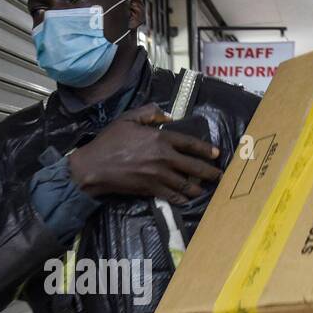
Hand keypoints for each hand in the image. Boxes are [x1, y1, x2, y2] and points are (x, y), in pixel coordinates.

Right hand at [68, 103, 221, 203]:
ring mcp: (158, 176)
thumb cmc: (110, 141)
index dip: (205, 149)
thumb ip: (149, 112)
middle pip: (193, 167)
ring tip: (204, 189)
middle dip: (209, 172)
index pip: (190, 144)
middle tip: (218, 175)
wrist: (95, 166)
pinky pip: (171, 195)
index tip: (216, 154)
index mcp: (160, 138)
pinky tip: (186, 199)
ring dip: (197, 188)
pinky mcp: (151, 189)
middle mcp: (164, 158)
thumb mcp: (128, 119)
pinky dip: (181, 199)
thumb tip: (167, 115)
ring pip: (185, 184)